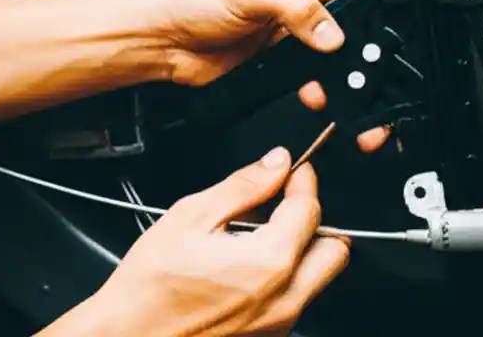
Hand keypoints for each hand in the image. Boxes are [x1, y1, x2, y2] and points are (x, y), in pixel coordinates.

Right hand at [40, 148, 347, 336]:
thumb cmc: (148, 288)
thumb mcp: (191, 217)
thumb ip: (243, 186)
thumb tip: (276, 163)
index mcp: (271, 261)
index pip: (310, 209)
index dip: (303, 182)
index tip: (295, 172)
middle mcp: (286, 298)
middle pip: (334, 250)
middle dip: (316, 222)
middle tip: (288, 206)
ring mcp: (280, 324)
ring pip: (318, 278)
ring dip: (301, 252)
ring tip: (257, 239)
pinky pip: (295, 301)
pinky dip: (284, 279)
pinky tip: (247, 269)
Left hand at [154, 0, 387, 151]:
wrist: (164, 40)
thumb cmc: (193, 1)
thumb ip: (297, 9)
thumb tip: (332, 32)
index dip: (356, 6)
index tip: (365, 30)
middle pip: (336, 20)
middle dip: (346, 42)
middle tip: (354, 60)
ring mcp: (284, 29)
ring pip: (324, 50)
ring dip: (332, 67)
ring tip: (336, 79)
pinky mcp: (274, 58)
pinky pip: (305, 72)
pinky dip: (313, 83)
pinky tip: (313, 89)